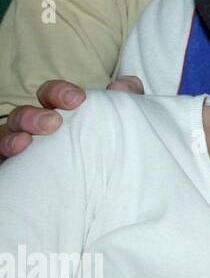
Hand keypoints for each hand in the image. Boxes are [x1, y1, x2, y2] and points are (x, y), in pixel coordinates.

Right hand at [0, 76, 140, 159]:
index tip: (77, 99)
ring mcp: (23, 152)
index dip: (59, 92)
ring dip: (11, 137)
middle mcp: (37, 131)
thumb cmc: (109, 148)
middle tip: (52, 123)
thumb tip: (123, 85)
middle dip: (33, 115)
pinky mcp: (16, 172)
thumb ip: (128, 99)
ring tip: (24, 143)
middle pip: (23, 115)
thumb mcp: (123, 124)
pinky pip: (1, 160)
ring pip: (5, 136)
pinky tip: (16, 155)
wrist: (106, 192)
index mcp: (60, 115)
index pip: (51, 96)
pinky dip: (3, 152)